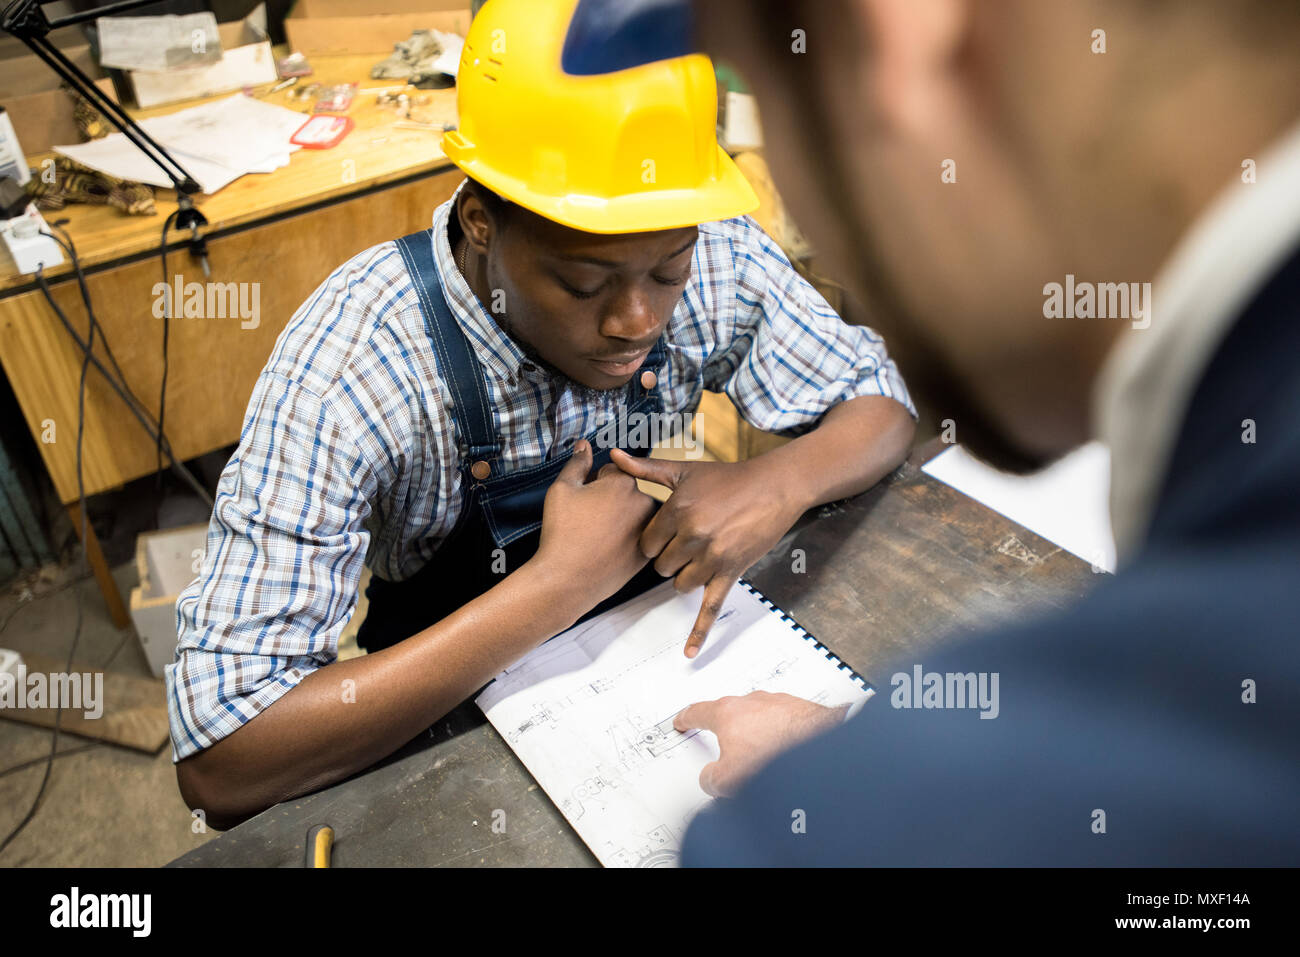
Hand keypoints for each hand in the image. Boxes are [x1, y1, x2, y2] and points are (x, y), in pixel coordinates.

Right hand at [531, 440, 657, 620]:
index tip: (583, 500)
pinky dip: (623, 541)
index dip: (594, 483)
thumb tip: (584, 445)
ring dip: (619, 519)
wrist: (568, 579)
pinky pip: (636, 538)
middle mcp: (644, 503)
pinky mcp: (647, 553)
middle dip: (610, 500)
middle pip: (626, 492)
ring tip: (595, 535)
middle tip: (588, 519)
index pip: (613, 471)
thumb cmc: (563, 532)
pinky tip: (604, 549)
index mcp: (625, 483)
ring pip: (632, 516)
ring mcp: (648, 530)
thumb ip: (577, 463)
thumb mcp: (562, 489)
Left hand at [609, 449, 805, 656]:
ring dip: (684, 575)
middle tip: (684, 543)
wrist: (774, 486)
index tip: (663, 534)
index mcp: (678, 511)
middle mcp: (693, 535)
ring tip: (699, 556)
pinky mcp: (730, 572)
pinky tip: (689, 652)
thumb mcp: (684, 471)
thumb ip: (645, 468)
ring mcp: (712, 557)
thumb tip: (613, 456)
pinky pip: (711, 606)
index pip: (647, 543)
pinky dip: (700, 632)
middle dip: (669, 558)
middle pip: (661, 566)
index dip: (653, 541)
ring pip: (680, 583)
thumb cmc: (728, 478)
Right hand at [674, 691, 848, 797]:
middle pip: (732, 715)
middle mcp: (753, 702)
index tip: (683, 719)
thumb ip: (711, 779)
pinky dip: (784, 739)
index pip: (698, 712)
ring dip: (760, 738)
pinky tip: (788, 757)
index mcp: (727, 712)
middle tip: (730, 751)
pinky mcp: (802, 712)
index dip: (687, 718)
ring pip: (762, 721)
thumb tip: (711, 779)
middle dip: (730, 733)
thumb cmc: (774, 755)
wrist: (821, 750)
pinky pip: (786, 726)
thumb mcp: (728, 779)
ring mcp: (780, 704)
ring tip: (766, 761)